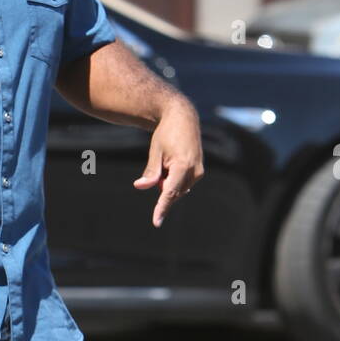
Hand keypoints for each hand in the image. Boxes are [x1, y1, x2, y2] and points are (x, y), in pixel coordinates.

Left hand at [133, 102, 203, 227]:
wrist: (182, 118)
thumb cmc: (166, 134)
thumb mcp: (155, 152)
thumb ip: (150, 172)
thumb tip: (140, 186)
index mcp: (183, 166)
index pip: (169, 193)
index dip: (161, 208)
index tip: (156, 222)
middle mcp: (195, 171)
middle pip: (172, 192)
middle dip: (161, 186)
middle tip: (160, 163)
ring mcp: (199, 172)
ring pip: (177, 189)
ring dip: (167, 182)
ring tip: (167, 160)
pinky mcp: (199, 171)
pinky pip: (182, 184)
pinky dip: (173, 179)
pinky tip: (171, 162)